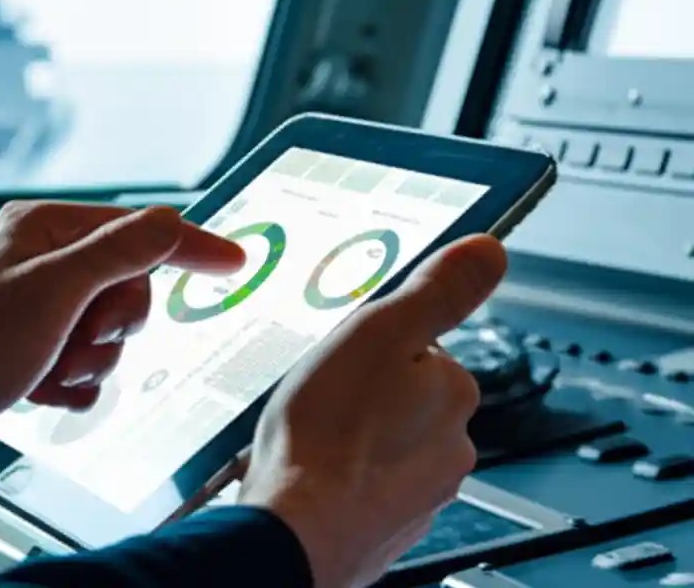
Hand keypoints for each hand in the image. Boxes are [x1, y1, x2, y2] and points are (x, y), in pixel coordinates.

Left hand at [0, 201, 244, 483]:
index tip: (234, 261)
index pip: (136, 229)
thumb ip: (121, 252)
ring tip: (49, 369)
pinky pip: (86, 366)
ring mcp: (36, 308)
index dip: (186, 247)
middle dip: (111, 326)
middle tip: (78, 339)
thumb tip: (172, 220)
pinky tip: (37, 388)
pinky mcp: (31, 348)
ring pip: (109, 334)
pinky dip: (71, 384)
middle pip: (127, 287)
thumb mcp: (57, 290)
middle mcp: (41, 262)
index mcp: (44, 229)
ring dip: (89, 361)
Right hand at [237, 235, 502, 587]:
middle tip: (321, 397)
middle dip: (365, 395)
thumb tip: (489, 250)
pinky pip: (366, 487)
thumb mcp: (375, 334)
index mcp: (454, 392)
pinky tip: (310, 474)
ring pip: (384, 446)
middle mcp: (451, 446)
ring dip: (352, 439)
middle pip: (404, 398)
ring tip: (309, 438)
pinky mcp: (388, 528)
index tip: (345, 357)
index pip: (421, 349)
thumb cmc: (324, 437)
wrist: (294, 534)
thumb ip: (436, 291)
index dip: (375, 347)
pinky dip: (341, 479)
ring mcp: (421, 494)